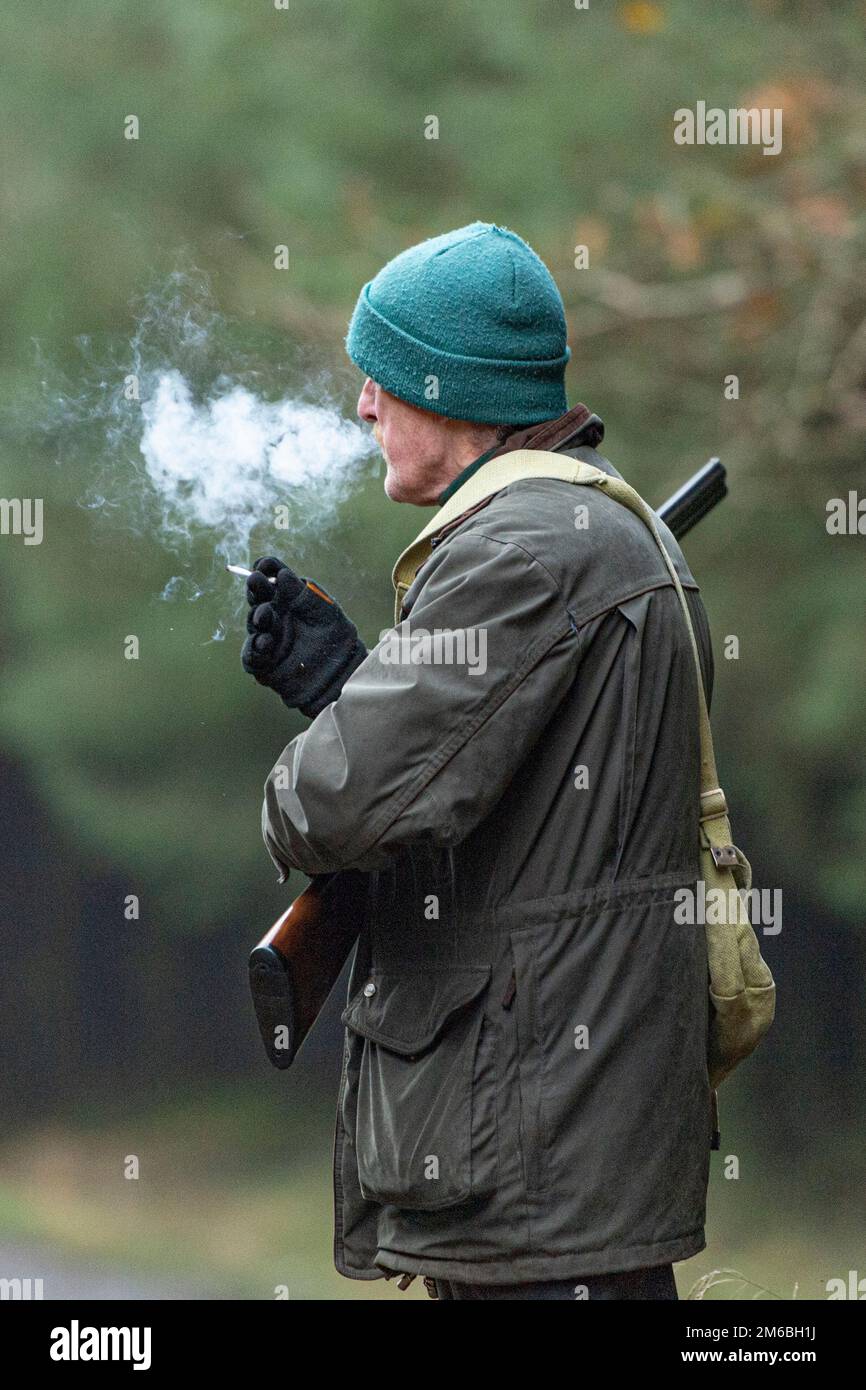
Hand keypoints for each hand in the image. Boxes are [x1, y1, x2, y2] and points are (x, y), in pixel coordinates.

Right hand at [241, 557, 366, 717]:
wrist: (343, 672)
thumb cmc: (337, 637)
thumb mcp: (325, 611)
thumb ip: (303, 594)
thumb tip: (281, 574)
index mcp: (288, 599)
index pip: (271, 579)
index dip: (264, 569)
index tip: (263, 565)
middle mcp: (275, 616)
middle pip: (258, 599)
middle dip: (255, 589)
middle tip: (255, 581)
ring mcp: (268, 638)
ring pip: (254, 625)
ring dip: (257, 618)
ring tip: (265, 615)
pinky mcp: (265, 663)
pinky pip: (252, 655)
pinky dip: (254, 648)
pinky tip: (265, 641)